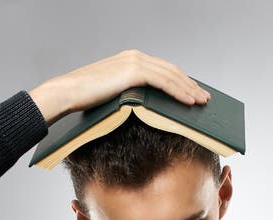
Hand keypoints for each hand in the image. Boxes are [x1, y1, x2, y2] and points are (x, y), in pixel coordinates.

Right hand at [28, 48, 210, 124]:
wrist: (68, 92)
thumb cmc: (86, 99)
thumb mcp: (113, 95)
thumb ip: (131, 95)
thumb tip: (147, 109)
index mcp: (130, 60)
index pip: (162, 69)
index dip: (180, 80)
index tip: (192, 92)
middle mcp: (135, 57)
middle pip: (171, 70)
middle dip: (189, 84)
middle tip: (203, 97)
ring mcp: (134, 62)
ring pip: (171, 75)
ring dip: (188, 89)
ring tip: (200, 102)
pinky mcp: (133, 72)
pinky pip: (163, 81)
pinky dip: (178, 91)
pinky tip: (188, 101)